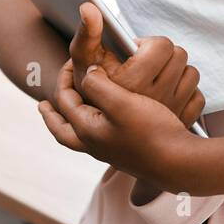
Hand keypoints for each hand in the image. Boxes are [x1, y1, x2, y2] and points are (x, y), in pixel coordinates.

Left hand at [38, 58, 193, 188]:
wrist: (179, 163)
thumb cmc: (150, 132)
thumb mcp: (120, 102)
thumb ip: (98, 84)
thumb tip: (88, 73)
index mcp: (87, 130)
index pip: (63, 100)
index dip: (63, 76)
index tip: (71, 60)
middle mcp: (94, 144)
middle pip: (62, 130)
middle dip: (52, 116)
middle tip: (44, 105)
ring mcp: (110, 150)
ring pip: (78, 136)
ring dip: (69, 122)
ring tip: (69, 110)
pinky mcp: (126, 152)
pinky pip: (97, 139)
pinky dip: (91, 126)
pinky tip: (102, 118)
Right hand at [68, 3, 204, 127]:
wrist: (101, 129)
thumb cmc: (91, 89)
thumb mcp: (84, 60)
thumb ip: (87, 32)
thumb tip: (88, 6)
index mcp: (132, 82)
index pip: (162, 45)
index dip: (149, 44)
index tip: (135, 53)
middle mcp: (154, 100)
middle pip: (180, 55)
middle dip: (164, 54)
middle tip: (146, 63)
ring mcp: (171, 113)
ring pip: (191, 74)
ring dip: (176, 72)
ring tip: (156, 77)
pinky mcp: (182, 123)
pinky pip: (197, 97)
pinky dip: (185, 93)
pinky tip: (167, 94)